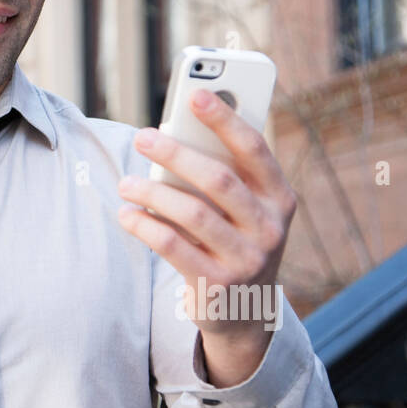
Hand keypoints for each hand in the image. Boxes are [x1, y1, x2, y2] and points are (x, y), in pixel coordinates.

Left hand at [116, 89, 297, 380]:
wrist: (244, 312)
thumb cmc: (233, 239)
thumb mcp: (242, 209)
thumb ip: (219, 174)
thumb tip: (170, 133)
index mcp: (280, 198)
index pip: (254, 149)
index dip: (225, 119)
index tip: (195, 95)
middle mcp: (270, 228)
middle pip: (218, 179)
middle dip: (176, 153)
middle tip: (141, 137)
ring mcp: (246, 259)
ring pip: (192, 213)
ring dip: (152, 192)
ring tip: (126, 183)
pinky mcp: (217, 285)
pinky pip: (173, 246)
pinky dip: (145, 226)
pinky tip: (126, 215)